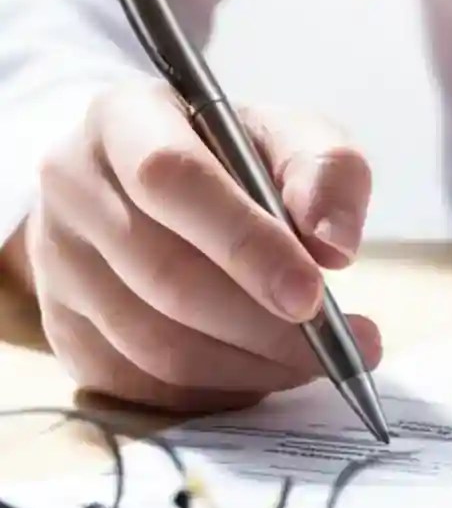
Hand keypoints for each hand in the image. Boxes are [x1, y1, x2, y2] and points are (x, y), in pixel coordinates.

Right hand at [14, 80, 379, 410]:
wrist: (157, 190)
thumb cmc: (236, 161)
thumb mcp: (292, 139)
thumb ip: (328, 172)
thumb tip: (335, 244)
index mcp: (125, 119)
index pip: (170, 179)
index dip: (246, 244)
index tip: (311, 294)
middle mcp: (74, 186)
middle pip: (166, 276)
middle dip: (264, 325)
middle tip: (337, 346)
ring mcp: (58, 264)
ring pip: (155, 343)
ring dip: (250, 365)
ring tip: (316, 360)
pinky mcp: (65, 330)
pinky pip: (145, 383)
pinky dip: (219, 388)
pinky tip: (267, 371)